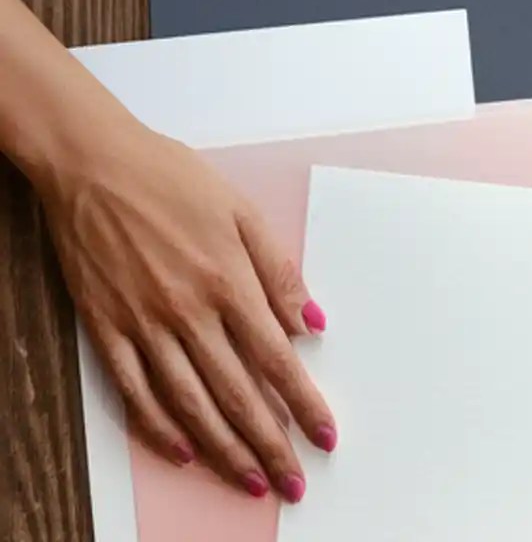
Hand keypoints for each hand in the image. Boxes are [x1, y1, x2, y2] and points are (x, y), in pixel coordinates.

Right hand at [38, 121, 333, 502]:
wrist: (93, 162)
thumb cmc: (173, 179)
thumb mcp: (242, 212)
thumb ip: (280, 272)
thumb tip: (313, 323)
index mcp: (230, 282)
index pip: (278, 360)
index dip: (304, 404)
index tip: (325, 437)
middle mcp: (189, 311)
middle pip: (238, 394)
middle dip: (271, 444)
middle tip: (294, 481)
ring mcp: (144, 323)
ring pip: (190, 402)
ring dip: (224, 449)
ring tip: (250, 480)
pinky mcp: (106, 326)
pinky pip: (135, 390)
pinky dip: (160, 426)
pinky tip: (184, 451)